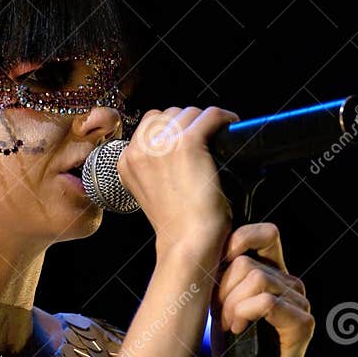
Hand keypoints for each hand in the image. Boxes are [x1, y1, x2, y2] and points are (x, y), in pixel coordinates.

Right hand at [117, 106, 238, 262]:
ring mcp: (162, 145)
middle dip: (189, 122)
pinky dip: (224, 118)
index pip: (149, 124)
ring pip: (189, 113)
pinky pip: (210, 115)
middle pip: (168, 114)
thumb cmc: (178, 225)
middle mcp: (140, 150)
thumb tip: (172, 148)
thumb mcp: (151, 192)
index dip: (172, 127)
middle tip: (208, 136)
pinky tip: (231, 125)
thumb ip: (153, 168)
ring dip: (206, 121)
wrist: (188, 243)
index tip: (190, 135)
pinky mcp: (187, 143)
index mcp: (127, 161)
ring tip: (221, 131)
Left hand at [209, 223, 313, 356]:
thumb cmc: (232, 344)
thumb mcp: (220, 301)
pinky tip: (239, 329)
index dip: (237, 241)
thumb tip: (203, 245)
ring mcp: (300, 302)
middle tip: (221, 314)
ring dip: (232, 305)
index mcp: (274, 271)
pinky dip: (245, 314)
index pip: (264, 233)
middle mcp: (291, 283)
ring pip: (256, 279)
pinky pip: (267, 302)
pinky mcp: (303, 324)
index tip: (216, 265)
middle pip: (247, 263)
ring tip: (230, 325)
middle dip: (223, 289)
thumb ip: (221, 273)